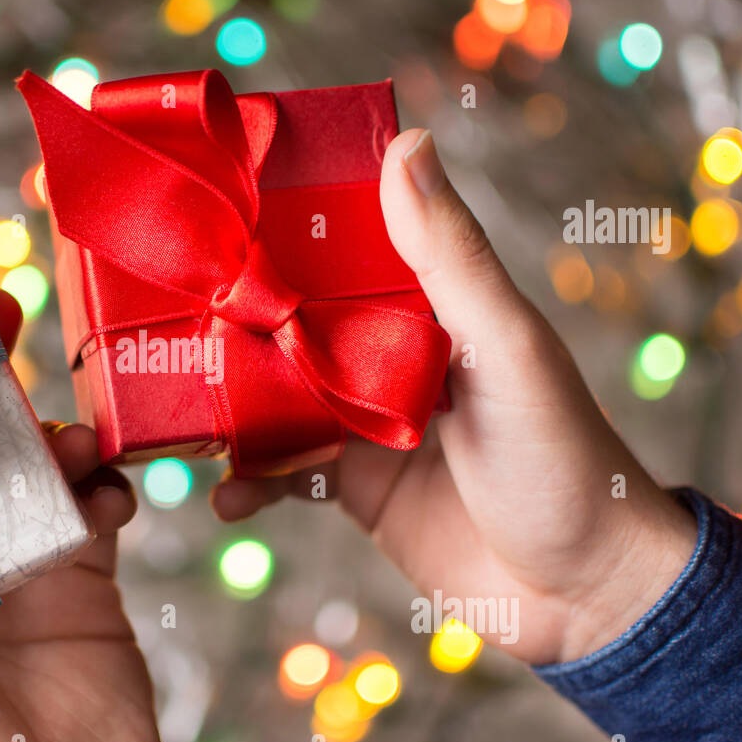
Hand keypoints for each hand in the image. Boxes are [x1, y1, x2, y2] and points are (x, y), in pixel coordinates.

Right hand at [211, 130, 696, 665]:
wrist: (581, 595)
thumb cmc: (563, 461)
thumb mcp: (506, 350)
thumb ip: (452, 259)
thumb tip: (406, 146)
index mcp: (429, 304)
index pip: (347, 242)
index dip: (285, 222)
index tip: (214, 205)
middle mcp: (390, 354)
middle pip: (293, 321)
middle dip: (234, 320)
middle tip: (160, 317)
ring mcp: (366, 422)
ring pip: (277, 397)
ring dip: (230, 405)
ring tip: (177, 414)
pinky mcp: (355, 487)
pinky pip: (284, 473)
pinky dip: (251, 483)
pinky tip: (228, 497)